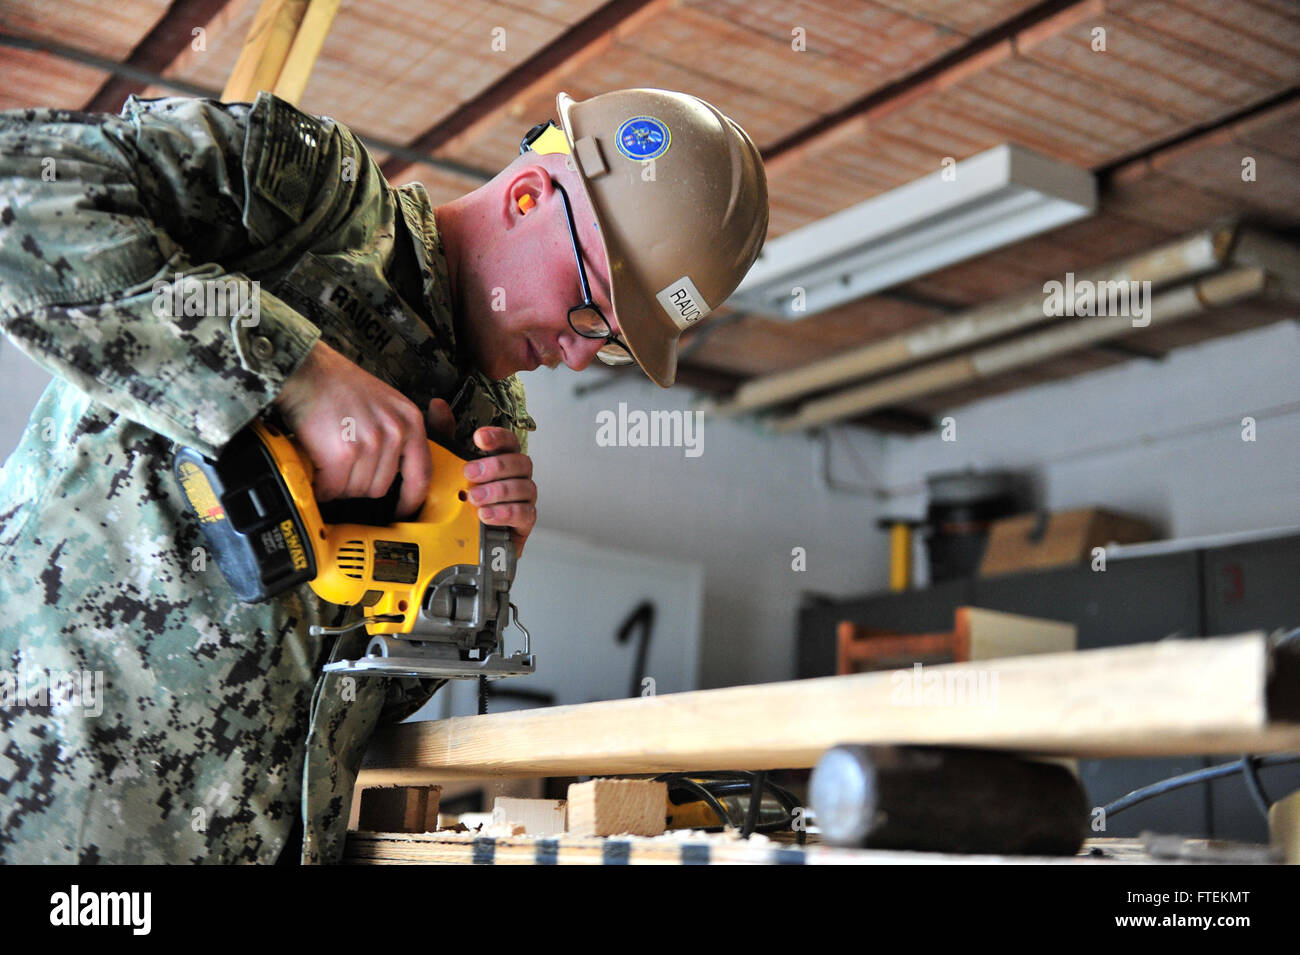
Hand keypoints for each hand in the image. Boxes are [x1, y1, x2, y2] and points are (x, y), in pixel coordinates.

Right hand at [274, 341, 431, 517]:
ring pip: (355, 490)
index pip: (421, 473)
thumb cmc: (338, 386)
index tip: (401, 510)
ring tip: (327, 461)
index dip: (411, 499)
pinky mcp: (344, 452)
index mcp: (410, 420)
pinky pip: (332, 488)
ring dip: (337, 485)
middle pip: (380, 488)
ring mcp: (371, 442)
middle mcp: (396, 431)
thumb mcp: (384, 402)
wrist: (306, 372)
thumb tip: (395, 471)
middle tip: (340, 467)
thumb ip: (396, 432)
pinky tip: (315, 468)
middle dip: (357, 485)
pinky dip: (319, 485)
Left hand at [426, 398, 537, 555]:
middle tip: (469, 473)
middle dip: (495, 466)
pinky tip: (486, 515)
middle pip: (521, 462)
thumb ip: (443, 436)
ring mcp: (522, 501)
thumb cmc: (455, 503)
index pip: (508, 441)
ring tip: (474, 499)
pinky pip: (525, 514)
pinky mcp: (524, 525)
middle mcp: (515, 478)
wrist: (455, 546)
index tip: (478, 438)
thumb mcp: (443, 467)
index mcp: (500, 461)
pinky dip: (506, 513)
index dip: (497, 437)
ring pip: (525, 488)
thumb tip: (438, 405)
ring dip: (499, 491)